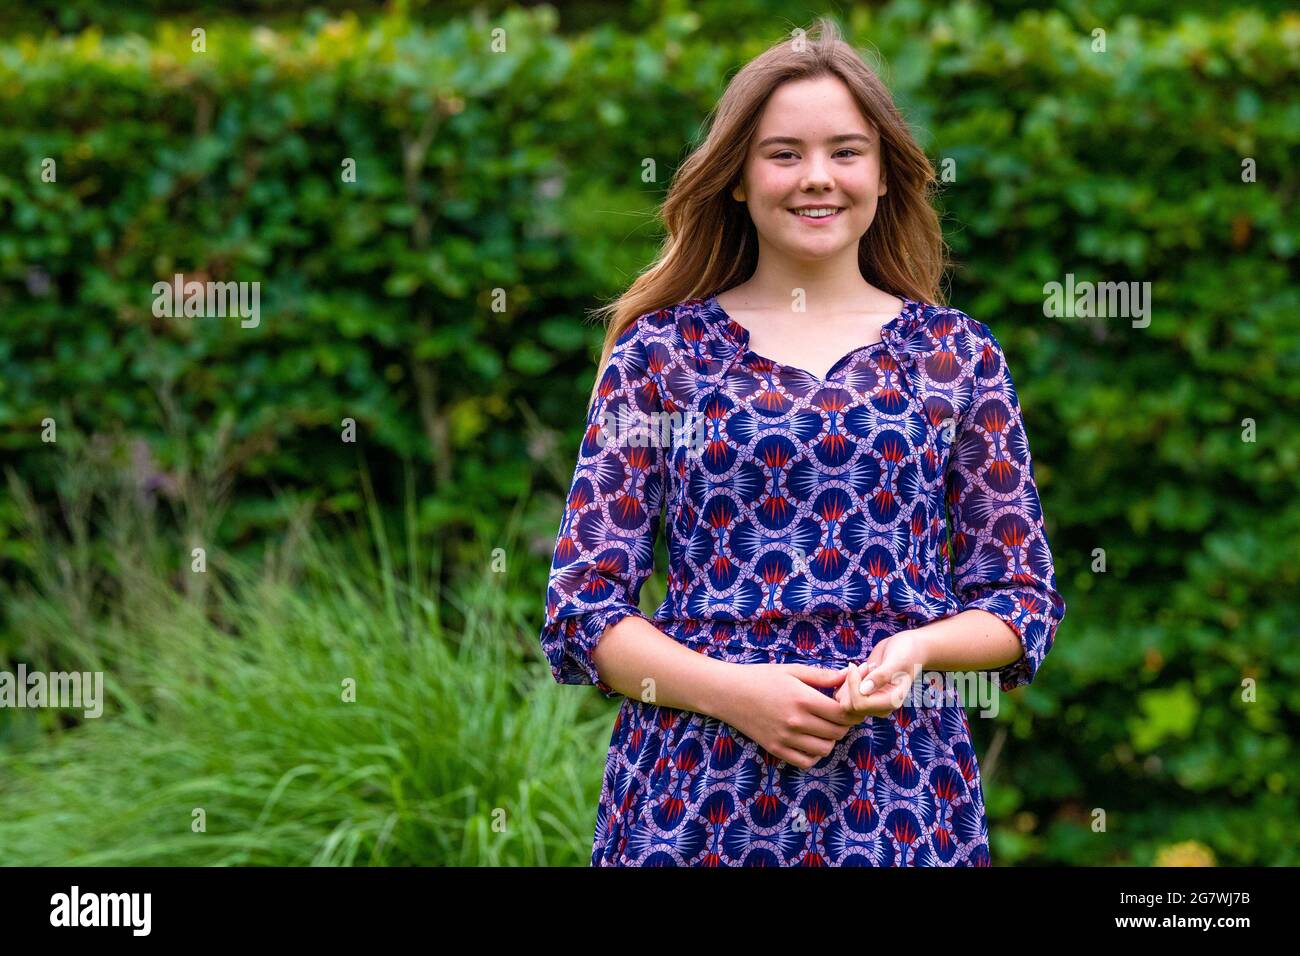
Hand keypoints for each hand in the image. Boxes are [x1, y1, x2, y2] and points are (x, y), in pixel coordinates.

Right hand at [714, 662, 861, 769]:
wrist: (728, 693)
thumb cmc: (761, 677)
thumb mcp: (793, 670)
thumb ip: (823, 675)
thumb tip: (850, 674)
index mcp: (803, 699)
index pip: (843, 714)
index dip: (852, 711)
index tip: (848, 704)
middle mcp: (796, 722)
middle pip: (837, 733)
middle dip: (843, 724)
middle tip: (836, 714)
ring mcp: (785, 738)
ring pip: (825, 749)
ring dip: (829, 739)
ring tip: (821, 726)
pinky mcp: (776, 749)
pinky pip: (806, 761)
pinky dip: (813, 754)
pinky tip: (809, 740)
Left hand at [834, 631, 927, 719]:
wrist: (908, 649)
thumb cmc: (907, 652)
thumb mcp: (896, 661)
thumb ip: (882, 676)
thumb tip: (863, 691)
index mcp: (891, 702)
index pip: (860, 705)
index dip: (854, 685)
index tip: (862, 665)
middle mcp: (880, 706)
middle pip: (849, 706)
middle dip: (851, 683)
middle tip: (863, 665)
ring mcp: (871, 701)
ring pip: (844, 701)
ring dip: (848, 681)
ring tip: (864, 666)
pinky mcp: (863, 694)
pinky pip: (843, 694)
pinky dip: (845, 680)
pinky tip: (858, 669)